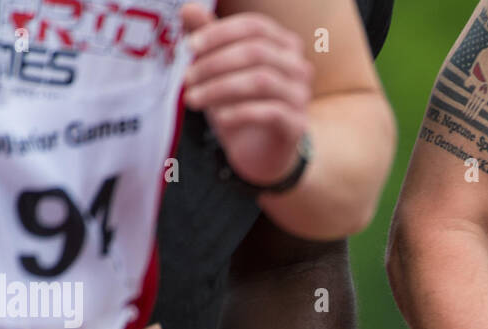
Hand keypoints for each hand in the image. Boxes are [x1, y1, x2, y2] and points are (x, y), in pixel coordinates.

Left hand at [182, 4, 311, 187]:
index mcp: (284, 45)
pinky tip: (219, 118)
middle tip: (187, 79)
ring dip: (219, 88)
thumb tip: (188, 8)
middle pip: (256, 52)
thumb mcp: (219, 71)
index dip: (220, 33)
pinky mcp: (297, 125)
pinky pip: (269, 112)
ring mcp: (301, 96)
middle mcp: (299, 67)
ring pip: (260, 81)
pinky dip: (238, 113)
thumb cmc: (241, 105)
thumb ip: (209, 39)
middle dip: (215, 63)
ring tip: (194, 99)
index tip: (190, 47)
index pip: (254, 26)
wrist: (261, 154)